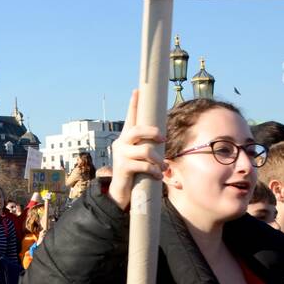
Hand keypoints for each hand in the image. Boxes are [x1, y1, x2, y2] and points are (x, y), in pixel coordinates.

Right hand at [107, 89, 164, 212]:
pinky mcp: (123, 167)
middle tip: (163, 138)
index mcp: (126, 138)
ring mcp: (121, 155)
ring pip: (144, 150)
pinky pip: (144, 165)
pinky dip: (155, 171)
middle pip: (136, 129)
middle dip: (152, 132)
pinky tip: (158, 176)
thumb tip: (163, 139)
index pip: (130, 117)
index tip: (137, 90)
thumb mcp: (141, 157)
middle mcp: (121, 143)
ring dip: (158, 159)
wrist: (121, 192)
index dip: (133, 104)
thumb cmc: (135, 172)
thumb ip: (148, 146)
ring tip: (163, 166)